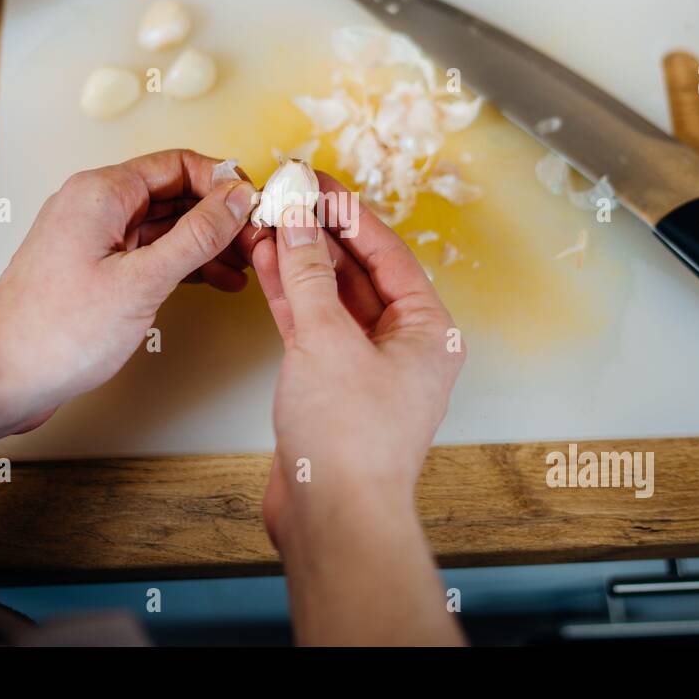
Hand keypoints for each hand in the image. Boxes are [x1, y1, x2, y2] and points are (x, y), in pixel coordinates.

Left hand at [0, 149, 257, 433]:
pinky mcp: (94, 270)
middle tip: (259, 244)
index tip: (256, 209)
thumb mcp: (142, 280)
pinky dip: (183, 264)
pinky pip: (149, 253)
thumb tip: (237, 198)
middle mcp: (95, 206)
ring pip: (164, 226)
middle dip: (220, 216)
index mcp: (101, 192)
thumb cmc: (56, 332)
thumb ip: (196, 235)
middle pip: (174, 193)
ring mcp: (93, 239)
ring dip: (206, 243)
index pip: (179, 164)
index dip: (223, 183)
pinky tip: (215, 282)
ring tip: (247, 267)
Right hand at [250, 173, 464, 548]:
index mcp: (430, 330)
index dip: (348, 212)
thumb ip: (307, 274)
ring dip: (300, 261)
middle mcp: (405, 345)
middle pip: (360, 271)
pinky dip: (290, 297)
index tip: (317, 181)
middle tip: (288, 195)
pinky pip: (314, 326)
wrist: (333, 517)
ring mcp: (368, 365)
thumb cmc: (351, 443)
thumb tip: (298, 219)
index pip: (388, 252)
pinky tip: (268, 264)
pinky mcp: (333, 385)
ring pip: (332, 297)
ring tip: (268, 221)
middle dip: (321, 233)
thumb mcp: (326, 339)